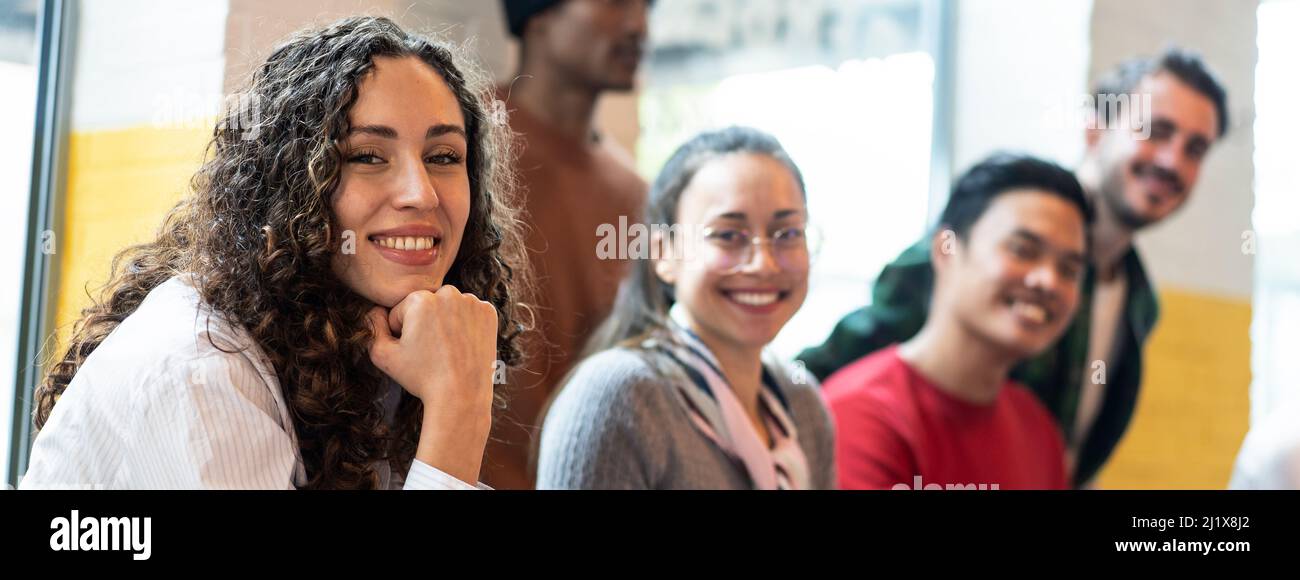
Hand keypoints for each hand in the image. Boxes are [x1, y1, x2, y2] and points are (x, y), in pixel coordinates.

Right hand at [367, 285, 497, 484]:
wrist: (462, 396)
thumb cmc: (421, 378)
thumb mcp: (382, 356)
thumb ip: (372, 327)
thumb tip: (376, 309)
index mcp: (420, 299)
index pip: (403, 310)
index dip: (403, 332)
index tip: (415, 351)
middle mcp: (449, 293)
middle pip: (427, 305)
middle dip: (425, 323)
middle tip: (432, 352)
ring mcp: (472, 302)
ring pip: (449, 307)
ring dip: (445, 322)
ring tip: (448, 349)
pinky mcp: (489, 312)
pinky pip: (469, 313)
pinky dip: (466, 325)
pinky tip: (463, 345)